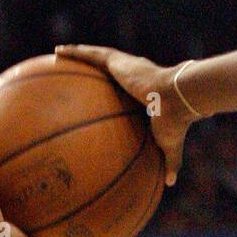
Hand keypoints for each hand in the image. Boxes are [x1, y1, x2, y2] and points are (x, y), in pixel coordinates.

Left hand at [54, 45, 196, 184]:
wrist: (178, 99)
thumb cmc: (175, 122)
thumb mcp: (168, 146)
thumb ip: (168, 162)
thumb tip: (171, 184)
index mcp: (142, 91)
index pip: (122, 88)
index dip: (112, 88)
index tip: (100, 93)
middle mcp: (132, 74)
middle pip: (106, 69)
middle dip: (91, 68)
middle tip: (75, 73)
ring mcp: (124, 65)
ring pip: (95, 57)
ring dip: (77, 55)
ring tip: (58, 54)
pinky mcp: (117, 61)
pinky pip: (90, 55)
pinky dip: (75, 53)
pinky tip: (58, 52)